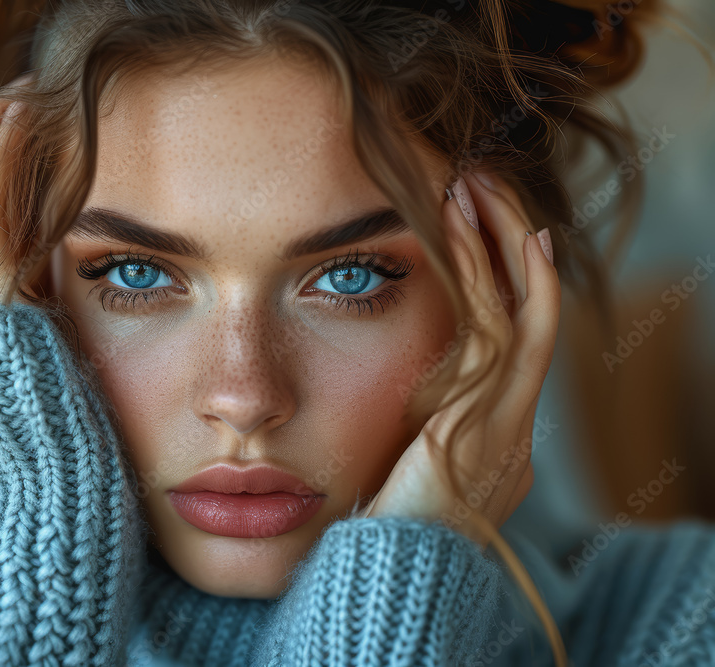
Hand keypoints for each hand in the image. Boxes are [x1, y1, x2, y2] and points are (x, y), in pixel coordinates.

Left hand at [362, 172, 560, 548]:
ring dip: (500, 243)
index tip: (468, 220)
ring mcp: (507, 415)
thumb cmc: (376, 527)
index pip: (497, 331)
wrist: (391, 577)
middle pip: (518, 308)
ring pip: (517, 308)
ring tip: (477, 182)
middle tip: (480, 180)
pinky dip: (513, 278)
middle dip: (502, 242)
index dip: (492, 273)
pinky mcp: (493, 415)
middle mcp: (505, 416)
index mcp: (482, 427)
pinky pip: (512, 330)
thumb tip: (367, 391)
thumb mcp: (392, 465)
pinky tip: (506, 229)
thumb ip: (400, 425)